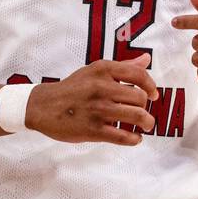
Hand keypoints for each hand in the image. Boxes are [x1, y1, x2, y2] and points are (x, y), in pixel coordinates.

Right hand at [23, 53, 158, 145]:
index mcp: (102, 70)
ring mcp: (97, 109)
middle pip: (139, 98)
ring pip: (135, 116)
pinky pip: (122, 136)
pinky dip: (133, 139)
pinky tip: (135, 138)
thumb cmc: (73, 88)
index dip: (151, 86)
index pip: (138, 74)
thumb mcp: (95, 71)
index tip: (153, 95)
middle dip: (146, 108)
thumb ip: (122, 67)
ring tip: (145, 126)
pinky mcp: (92, 130)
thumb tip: (147, 59)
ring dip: (146, 123)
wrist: (43, 106)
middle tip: (143, 113)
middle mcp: (101, 88)